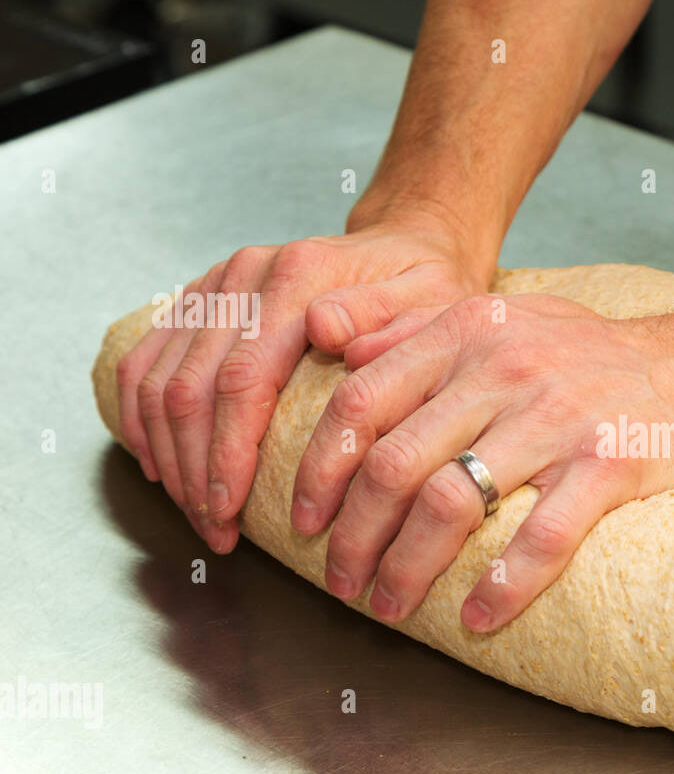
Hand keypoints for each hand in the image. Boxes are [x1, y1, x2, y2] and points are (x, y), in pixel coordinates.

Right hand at [114, 207, 493, 551]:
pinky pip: (145, 362)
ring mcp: (214, 285)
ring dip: (168, 456)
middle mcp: (244, 276)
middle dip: (195, 472)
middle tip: (215, 529)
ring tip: (195, 511)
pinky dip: (143, 420)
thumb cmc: (424, 286)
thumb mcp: (430, 298)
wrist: (404, 244)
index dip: (227, 456)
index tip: (229, 511)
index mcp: (297, 278)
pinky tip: (161, 466)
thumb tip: (325, 328)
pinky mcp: (198, 299)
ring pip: (157, 381)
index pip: (241, 381)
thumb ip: (384, 316)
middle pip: (190, 389)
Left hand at [290, 293, 673, 631]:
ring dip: (408, 567)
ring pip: (452, 502)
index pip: (361, 402)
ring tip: (391, 607)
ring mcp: (559, 416)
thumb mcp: (508, 316)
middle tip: (341, 583)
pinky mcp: (611, 463)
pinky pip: (543, 536)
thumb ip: (419, 329)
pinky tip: (479, 617)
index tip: (305, 522)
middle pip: (394, 462)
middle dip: (353, 536)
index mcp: (470, 332)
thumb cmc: (603, 357)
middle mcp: (506, 368)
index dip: (319, 470)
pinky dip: (503, 585)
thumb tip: (337, 351)